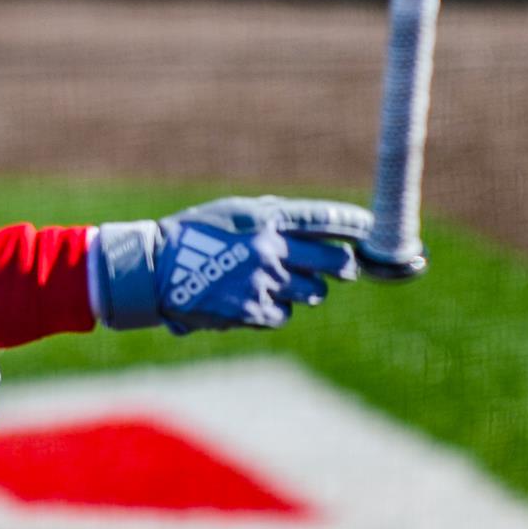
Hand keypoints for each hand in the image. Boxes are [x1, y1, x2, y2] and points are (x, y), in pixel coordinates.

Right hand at [93, 196, 370, 335]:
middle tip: (344, 267)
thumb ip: (274, 218)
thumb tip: (317, 227)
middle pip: (336, 262)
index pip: (325, 220)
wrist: (154, 271)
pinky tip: (250, 299)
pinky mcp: (254, 311)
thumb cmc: (194, 236)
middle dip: (344, 266)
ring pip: (313, 292)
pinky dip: (275, 310)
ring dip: (303, 289)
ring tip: (275, 282)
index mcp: (266, 218)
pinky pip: (285, 315)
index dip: (356, 225)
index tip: (373, 228)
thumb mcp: (233, 213)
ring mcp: (264, 282)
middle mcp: (270, 248)